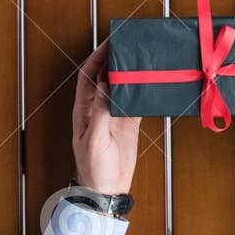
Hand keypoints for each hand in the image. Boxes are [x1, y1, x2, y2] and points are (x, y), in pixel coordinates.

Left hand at [72, 44, 139, 196]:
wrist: (106, 191)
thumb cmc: (92, 168)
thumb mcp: (94, 139)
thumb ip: (99, 112)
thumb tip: (106, 83)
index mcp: (84, 110)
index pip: (88, 77)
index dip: (96, 58)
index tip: (108, 43)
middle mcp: (98, 109)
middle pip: (106, 78)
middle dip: (115, 61)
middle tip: (129, 45)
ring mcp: (114, 117)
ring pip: (122, 88)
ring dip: (130, 75)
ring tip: (142, 59)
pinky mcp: (128, 126)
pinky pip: (135, 104)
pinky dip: (142, 93)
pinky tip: (150, 83)